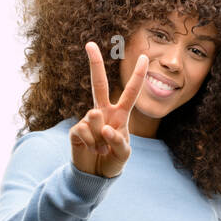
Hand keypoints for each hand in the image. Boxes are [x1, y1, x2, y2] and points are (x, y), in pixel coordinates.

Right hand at [69, 43, 147, 177]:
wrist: (94, 176)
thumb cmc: (113, 160)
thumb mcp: (123, 154)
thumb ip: (118, 140)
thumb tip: (104, 127)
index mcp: (121, 114)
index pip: (131, 92)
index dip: (139, 75)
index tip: (145, 56)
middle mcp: (104, 112)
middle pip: (99, 84)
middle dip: (95, 63)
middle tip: (89, 44)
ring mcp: (88, 119)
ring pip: (94, 117)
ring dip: (100, 138)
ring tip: (102, 149)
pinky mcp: (75, 130)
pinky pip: (83, 131)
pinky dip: (91, 144)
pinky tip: (92, 150)